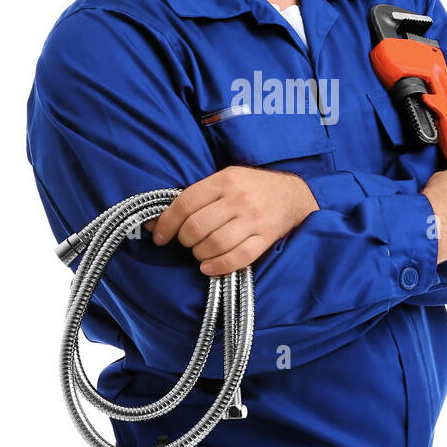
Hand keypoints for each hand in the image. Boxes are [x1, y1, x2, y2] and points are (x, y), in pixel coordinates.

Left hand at [143, 165, 318, 275]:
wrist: (293, 195)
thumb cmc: (251, 188)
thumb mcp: (224, 180)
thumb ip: (194, 198)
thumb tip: (153, 224)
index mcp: (225, 180)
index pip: (186, 203)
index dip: (167, 224)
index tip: (160, 237)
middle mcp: (239, 198)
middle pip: (197, 227)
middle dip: (184, 241)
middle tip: (186, 243)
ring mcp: (254, 219)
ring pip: (215, 244)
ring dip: (200, 254)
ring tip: (200, 254)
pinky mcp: (266, 238)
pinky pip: (238, 258)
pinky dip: (218, 266)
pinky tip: (209, 267)